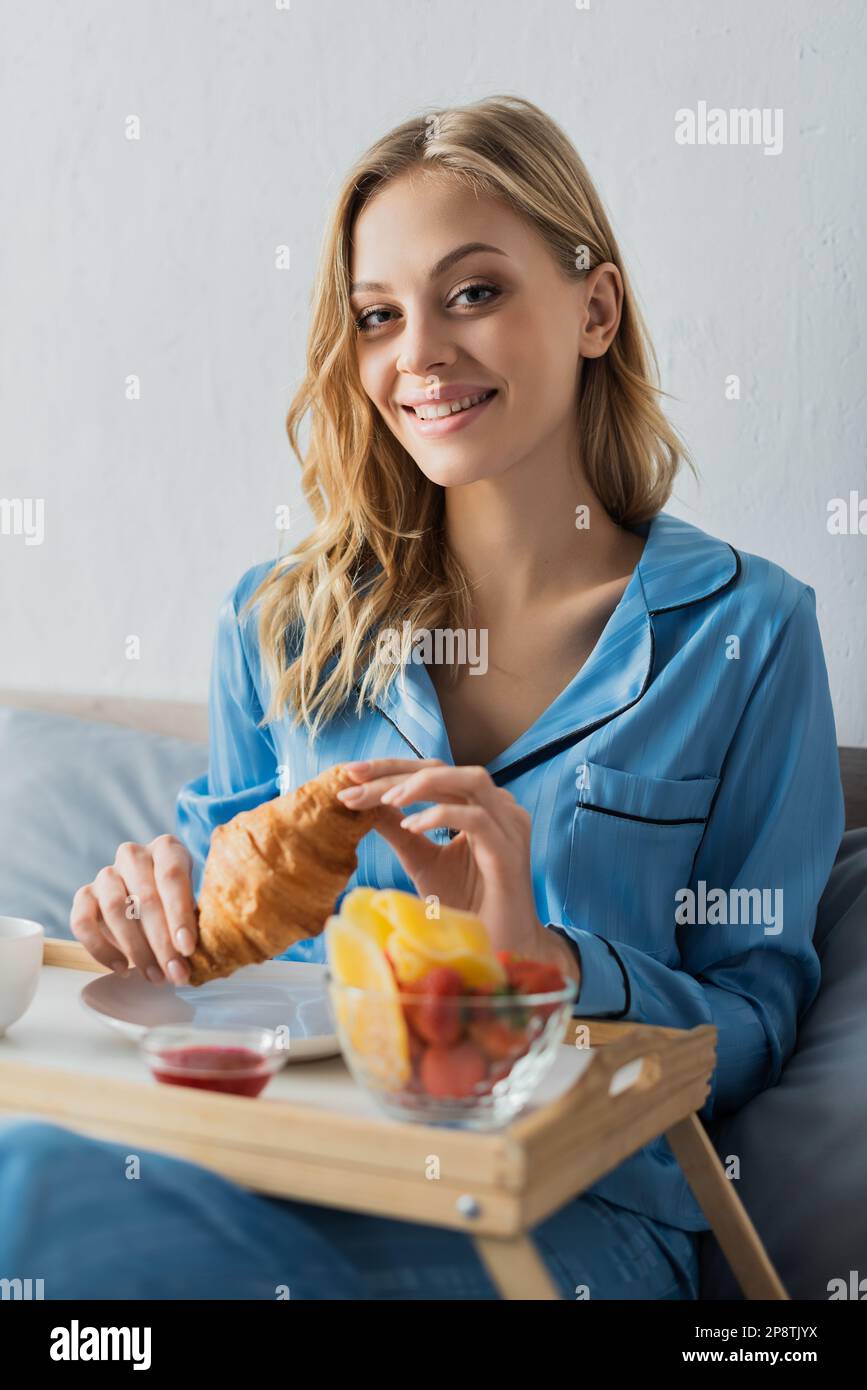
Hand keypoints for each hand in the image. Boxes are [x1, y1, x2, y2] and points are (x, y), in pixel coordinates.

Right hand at [69, 835, 197, 985]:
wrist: (147, 899)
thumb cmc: (177, 902)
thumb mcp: (193, 901)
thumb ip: (196, 920)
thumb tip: (201, 958)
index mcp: (166, 848)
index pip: (172, 876)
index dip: (180, 914)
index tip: (188, 948)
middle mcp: (133, 855)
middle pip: (145, 897)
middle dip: (162, 941)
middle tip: (175, 972)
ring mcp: (106, 874)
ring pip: (115, 909)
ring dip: (136, 949)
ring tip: (155, 976)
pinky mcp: (84, 895)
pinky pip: (82, 921)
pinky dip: (100, 949)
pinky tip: (122, 968)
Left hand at [337, 758, 577, 980]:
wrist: (499, 948)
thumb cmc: (465, 907)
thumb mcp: (421, 860)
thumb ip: (398, 829)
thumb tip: (364, 801)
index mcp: (478, 806)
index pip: (432, 772)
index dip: (390, 769)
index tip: (349, 775)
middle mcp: (498, 808)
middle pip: (445, 768)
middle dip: (395, 771)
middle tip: (353, 779)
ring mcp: (508, 827)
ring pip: (467, 780)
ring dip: (420, 784)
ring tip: (384, 799)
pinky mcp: (509, 851)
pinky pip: (475, 818)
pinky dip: (439, 816)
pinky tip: (410, 827)